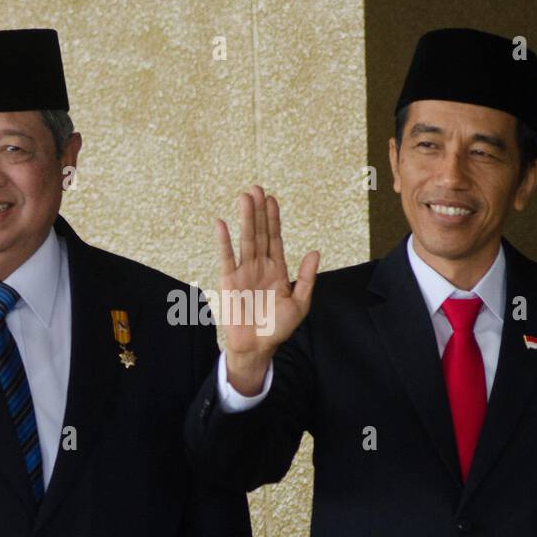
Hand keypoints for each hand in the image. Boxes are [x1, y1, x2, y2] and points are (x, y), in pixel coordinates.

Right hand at [215, 185, 318, 394]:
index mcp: (277, 269)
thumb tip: (315, 252)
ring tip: (245, 197)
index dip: (274, 219)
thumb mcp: (300, 304)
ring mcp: (244, 271)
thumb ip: (306, 278)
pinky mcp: (229, 281)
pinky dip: (224, 241)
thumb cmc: (278, 328)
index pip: (275, 238)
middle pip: (260, 233)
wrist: (258, 348)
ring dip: (245, 219)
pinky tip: (221, 223)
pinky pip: (226, 257)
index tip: (272, 199)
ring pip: (245, 240)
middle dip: (259, 211)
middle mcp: (259, 266)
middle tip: (257, 188)